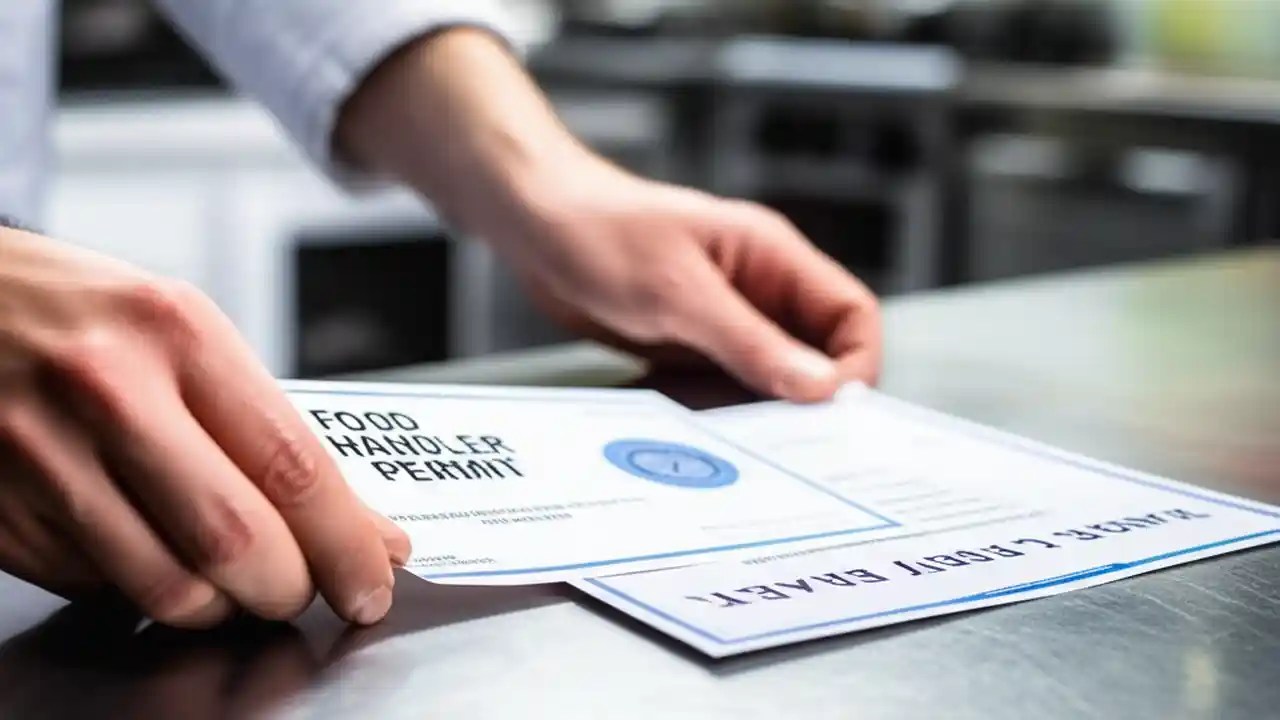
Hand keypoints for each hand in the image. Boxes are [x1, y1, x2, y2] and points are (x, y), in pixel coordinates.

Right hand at [0, 228, 408, 626]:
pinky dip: (144, 590)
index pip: (292, 465)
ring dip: (220, 607)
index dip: (346, 544)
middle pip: (236, 541)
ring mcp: (40, 454)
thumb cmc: (80, 313)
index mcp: (175, 331)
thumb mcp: (181, 332)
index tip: (373, 580)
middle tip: (300, 589)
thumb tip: (362, 526)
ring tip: (233, 582)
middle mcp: (106, 390)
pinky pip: (98, 588)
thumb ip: (268, 428)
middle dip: (287, 589)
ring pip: (167, 586)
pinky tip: (152, 550)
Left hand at [492, 157, 881, 400]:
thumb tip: (821, 387)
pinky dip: (710, 411)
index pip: (851, 314)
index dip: (853, 365)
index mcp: (773, 259)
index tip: (829, 411)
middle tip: (780, 443)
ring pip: (766, 380)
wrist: (534, 225)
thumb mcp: (679, 294)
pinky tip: (682, 421)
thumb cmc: (603, 232)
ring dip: (749, 412)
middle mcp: (758, 290)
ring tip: (721, 435)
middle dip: (801, 400)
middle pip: (815, 356)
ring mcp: (724, 319)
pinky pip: (720, 388)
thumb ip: (750, 342)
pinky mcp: (689, 342)